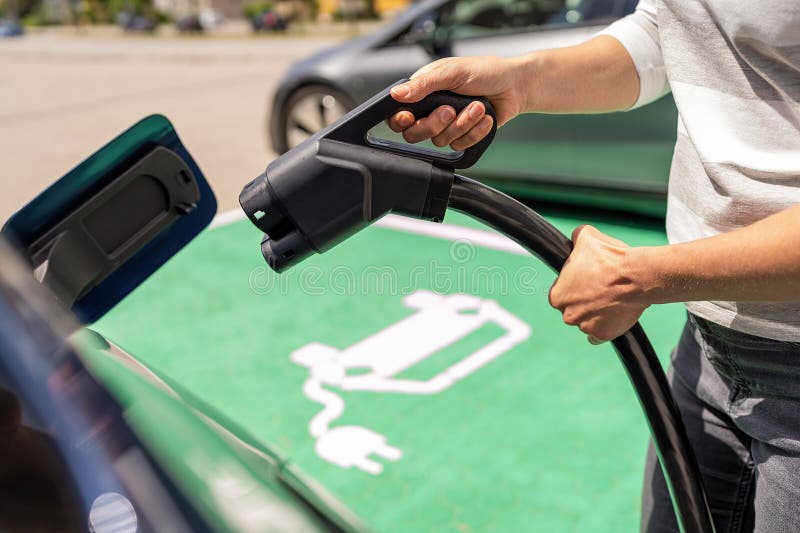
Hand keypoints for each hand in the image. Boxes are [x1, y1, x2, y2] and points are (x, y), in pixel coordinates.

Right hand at [388, 56, 524, 149]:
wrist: (515, 86)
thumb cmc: (484, 72)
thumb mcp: (450, 72)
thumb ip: (423, 84)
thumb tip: (396, 93)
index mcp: (423, 92)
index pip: (398, 114)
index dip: (400, 121)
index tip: (409, 118)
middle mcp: (432, 111)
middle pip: (415, 134)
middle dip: (435, 123)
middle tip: (450, 109)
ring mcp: (447, 125)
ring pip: (440, 141)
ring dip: (462, 124)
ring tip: (477, 107)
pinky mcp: (463, 136)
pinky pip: (459, 146)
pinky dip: (474, 131)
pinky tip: (484, 117)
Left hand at [548, 225, 648, 341]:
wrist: (637, 277)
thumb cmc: (610, 259)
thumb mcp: (587, 237)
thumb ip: (575, 237)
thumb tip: (575, 236)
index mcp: (557, 296)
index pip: (561, 291)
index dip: (573, 283)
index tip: (586, 277)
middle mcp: (567, 315)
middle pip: (573, 307)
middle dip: (584, 298)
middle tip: (600, 286)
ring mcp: (586, 327)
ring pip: (587, 320)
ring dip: (596, 311)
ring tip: (612, 296)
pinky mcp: (604, 335)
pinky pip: (599, 334)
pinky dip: (605, 326)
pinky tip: (612, 314)